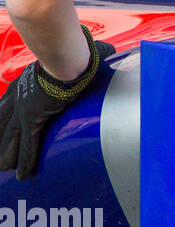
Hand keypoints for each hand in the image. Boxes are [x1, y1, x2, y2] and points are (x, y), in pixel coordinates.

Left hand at [0, 26, 114, 178]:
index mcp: (25, 82)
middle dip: (1, 138)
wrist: (69, 58)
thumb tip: (110, 52)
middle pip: (4, 123)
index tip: (0, 123)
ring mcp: (23, 109)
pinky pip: (28, 145)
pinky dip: (25, 160)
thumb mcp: (78, 56)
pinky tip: (23, 174)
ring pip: (11, 137)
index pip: (8, 102)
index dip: (2, 115)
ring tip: (4, 169)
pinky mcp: (33, 119)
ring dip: (7, 154)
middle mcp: (18, 97)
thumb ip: (90, 57)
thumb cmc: (76, 52)